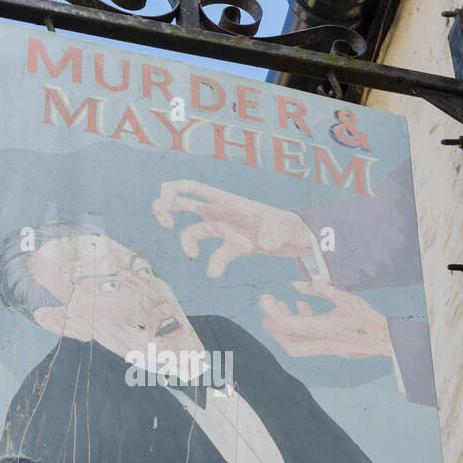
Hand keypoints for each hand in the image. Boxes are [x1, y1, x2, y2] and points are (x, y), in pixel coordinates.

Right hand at [153, 179, 310, 276]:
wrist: (299, 239)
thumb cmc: (291, 227)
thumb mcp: (283, 228)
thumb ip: (273, 234)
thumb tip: (264, 243)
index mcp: (227, 203)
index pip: (194, 188)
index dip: (174, 189)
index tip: (164, 200)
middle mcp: (221, 214)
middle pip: (184, 204)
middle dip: (165, 208)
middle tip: (164, 222)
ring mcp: (226, 230)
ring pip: (193, 232)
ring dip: (186, 243)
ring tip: (193, 255)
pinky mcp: (233, 246)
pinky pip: (215, 256)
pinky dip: (212, 264)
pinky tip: (215, 274)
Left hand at [259, 278, 392, 359]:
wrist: (388, 342)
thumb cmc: (368, 318)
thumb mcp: (346, 298)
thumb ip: (320, 289)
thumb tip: (295, 284)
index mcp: (325, 329)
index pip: (288, 324)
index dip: (271, 312)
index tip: (266, 298)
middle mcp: (322, 343)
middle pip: (285, 341)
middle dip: (272, 324)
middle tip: (270, 304)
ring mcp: (325, 351)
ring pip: (292, 346)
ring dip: (283, 329)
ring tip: (284, 306)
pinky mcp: (328, 352)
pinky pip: (305, 344)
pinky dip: (298, 329)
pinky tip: (303, 309)